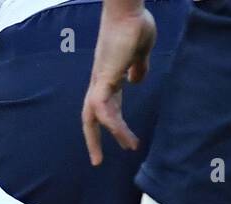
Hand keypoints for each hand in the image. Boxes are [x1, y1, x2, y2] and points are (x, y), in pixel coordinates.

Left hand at [82, 5, 155, 164]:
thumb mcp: (139, 53)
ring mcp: (99, 82)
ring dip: (108, 137)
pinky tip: (122, 134)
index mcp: (107, 80)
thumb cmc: (134, 27)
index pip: (104, 108)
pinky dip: (112, 123)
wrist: (129, 11)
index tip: (117, 140)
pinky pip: (105, 108)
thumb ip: (138, 67)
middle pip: (91, 119)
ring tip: (128, 148)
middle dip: (93, 141)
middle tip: (98, 161)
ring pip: (97, 118)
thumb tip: (136, 80)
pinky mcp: (104, 78)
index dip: (109, 125)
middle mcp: (99, 84)